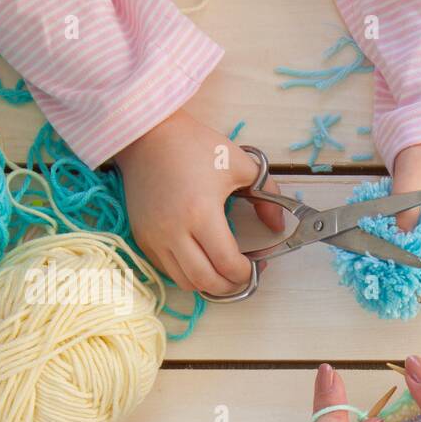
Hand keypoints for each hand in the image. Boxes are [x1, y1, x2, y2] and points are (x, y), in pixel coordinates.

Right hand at [115, 108, 284, 297]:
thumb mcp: (241, 164)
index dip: (247, 273)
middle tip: (243, 275)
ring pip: (184, 281)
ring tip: (222, 270)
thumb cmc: (194, 146)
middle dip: (230, 286)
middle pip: (205, 281)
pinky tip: (201, 258)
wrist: (147, 135)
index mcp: (200, 212)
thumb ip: (268, 196)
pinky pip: (167, 269)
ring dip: (208, 283)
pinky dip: (187, 272)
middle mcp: (173, 230)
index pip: (227, 263)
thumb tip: (278, 226)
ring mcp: (154, 235)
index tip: (258, 265)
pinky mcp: (142, 236)